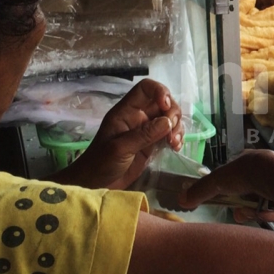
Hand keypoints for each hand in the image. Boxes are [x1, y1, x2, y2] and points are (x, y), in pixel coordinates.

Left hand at [53, 79, 183, 189]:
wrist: (95, 184)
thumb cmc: (100, 163)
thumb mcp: (120, 148)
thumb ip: (143, 134)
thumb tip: (168, 122)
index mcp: (126, 111)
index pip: (145, 89)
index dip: (159, 91)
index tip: (166, 107)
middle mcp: (138, 117)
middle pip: (163, 102)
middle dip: (173, 114)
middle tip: (172, 133)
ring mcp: (146, 130)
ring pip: (169, 118)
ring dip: (177, 128)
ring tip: (174, 144)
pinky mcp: (152, 144)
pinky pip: (169, 134)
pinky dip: (176, 138)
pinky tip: (175, 148)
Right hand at [178, 150, 273, 212]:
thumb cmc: (247, 174)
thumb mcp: (219, 181)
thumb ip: (200, 190)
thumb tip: (180, 200)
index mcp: (251, 161)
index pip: (237, 180)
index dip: (231, 194)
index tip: (229, 206)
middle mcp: (268, 171)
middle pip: (249, 195)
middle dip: (244, 207)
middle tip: (242, 213)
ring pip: (263, 204)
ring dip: (257, 212)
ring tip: (259, 212)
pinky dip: (270, 213)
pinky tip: (271, 213)